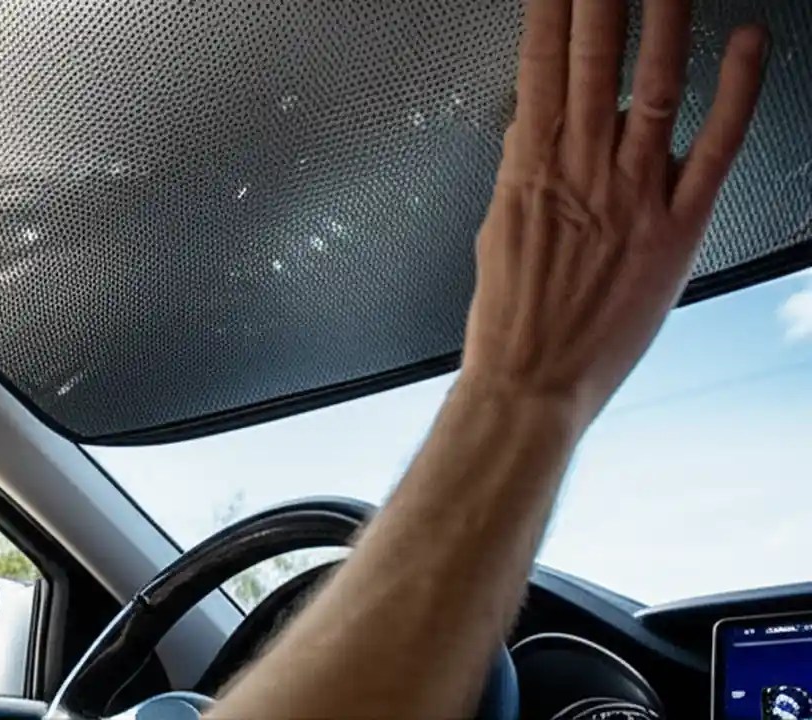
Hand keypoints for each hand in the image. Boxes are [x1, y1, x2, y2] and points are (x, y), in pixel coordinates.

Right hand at [462, 0, 765, 424]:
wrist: (531, 381)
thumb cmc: (511, 313)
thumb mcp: (498, 226)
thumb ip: (520, 166)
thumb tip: (531, 119)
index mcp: (530, 167)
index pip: (540, 63)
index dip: (551, 7)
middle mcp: (582, 171)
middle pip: (594, 58)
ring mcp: (632, 196)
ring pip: (653, 87)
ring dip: (666, 20)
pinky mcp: (677, 228)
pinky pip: (714, 149)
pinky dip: (736, 93)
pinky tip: (746, 45)